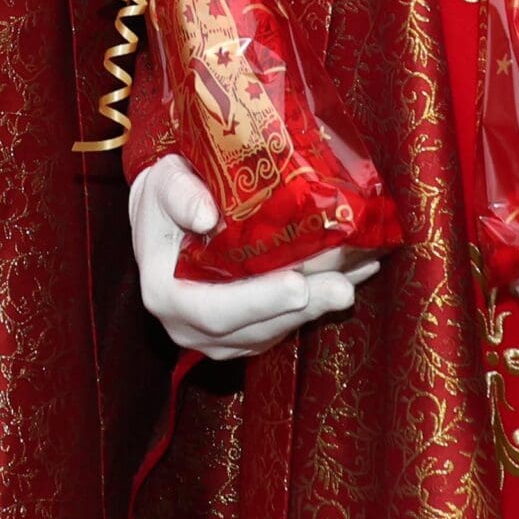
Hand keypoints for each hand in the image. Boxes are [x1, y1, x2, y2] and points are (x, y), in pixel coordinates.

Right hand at [130, 154, 379, 361]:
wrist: (164, 216)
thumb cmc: (163, 196)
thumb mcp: (162, 182)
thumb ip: (179, 194)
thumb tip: (206, 216)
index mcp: (165, 294)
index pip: (212, 310)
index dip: (257, 301)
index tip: (296, 284)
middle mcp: (190, 327)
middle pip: (254, 327)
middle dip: (304, 308)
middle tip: (344, 287)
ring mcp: (220, 336)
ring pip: (276, 330)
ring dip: (319, 307)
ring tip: (356, 278)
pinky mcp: (245, 332)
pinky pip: (285, 324)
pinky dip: (319, 302)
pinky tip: (351, 276)